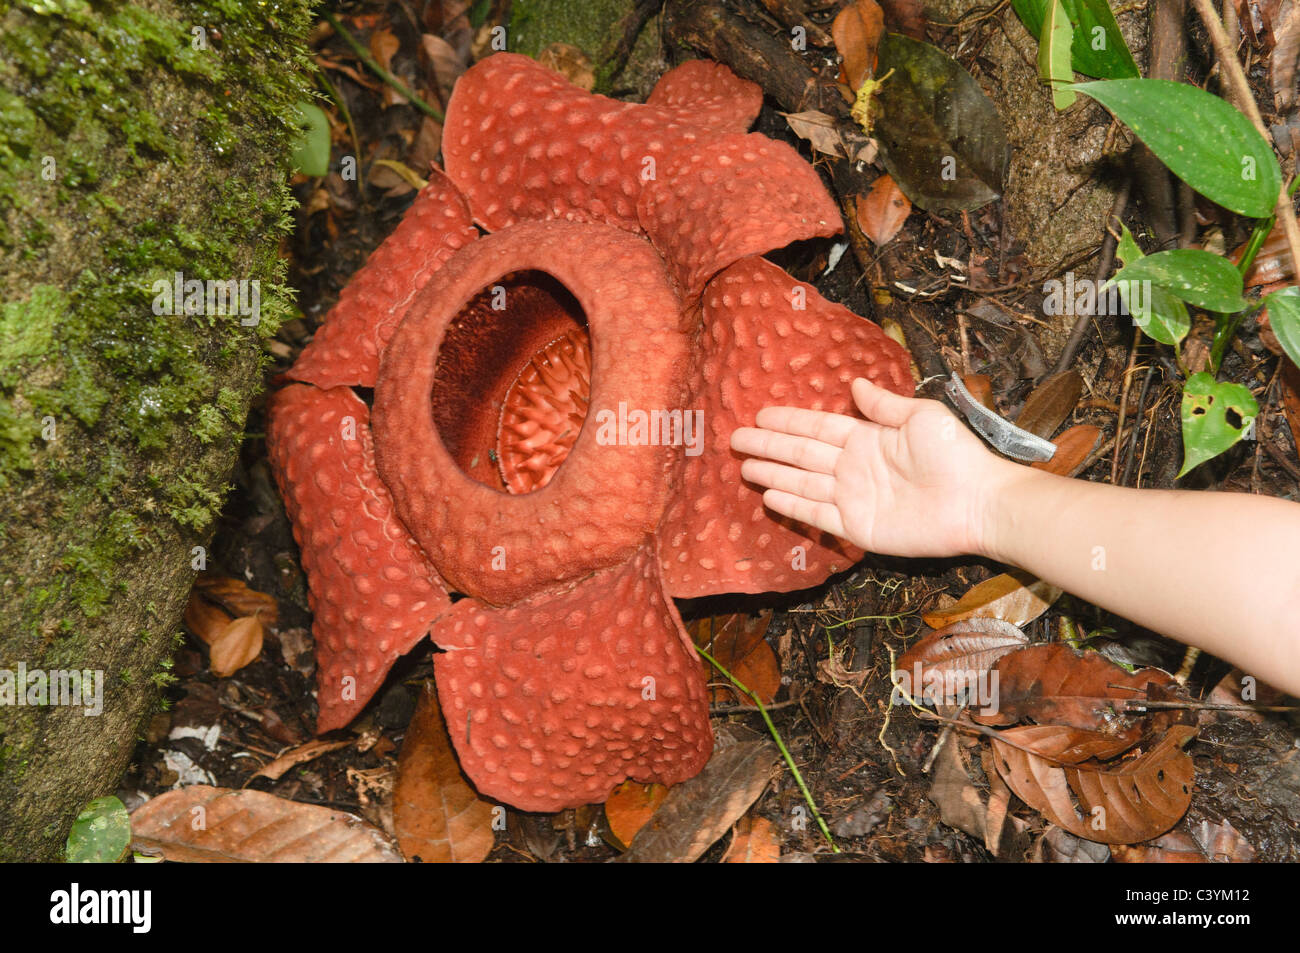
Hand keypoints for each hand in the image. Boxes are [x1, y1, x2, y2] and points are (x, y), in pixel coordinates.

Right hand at [729, 377, 1011, 558]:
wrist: (977, 502)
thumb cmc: (955, 455)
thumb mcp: (921, 417)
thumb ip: (884, 405)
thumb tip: (855, 383)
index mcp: (867, 438)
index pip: (817, 427)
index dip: (788, 421)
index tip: (760, 414)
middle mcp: (854, 467)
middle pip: (801, 454)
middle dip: (768, 446)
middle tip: (735, 439)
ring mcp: (853, 498)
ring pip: (802, 483)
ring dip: (773, 474)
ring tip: (744, 467)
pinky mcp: (857, 527)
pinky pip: (817, 514)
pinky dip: (793, 505)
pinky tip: (769, 495)